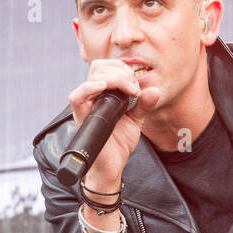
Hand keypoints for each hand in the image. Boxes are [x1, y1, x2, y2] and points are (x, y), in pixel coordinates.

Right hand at [68, 59, 162, 192]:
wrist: (113, 165)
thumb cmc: (119, 143)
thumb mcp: (136, 120)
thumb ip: (144, 104)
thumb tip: (155, 90)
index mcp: (102, 94)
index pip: (105, 67)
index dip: (121, 68)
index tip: (135, 84)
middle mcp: (91, 98)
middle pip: (98, 68)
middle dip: (120, 72)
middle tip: (133, 89)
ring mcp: (85, 107)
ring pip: (92, 78)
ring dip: (113, 79)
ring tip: (127, 92)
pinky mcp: (81, 118)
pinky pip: (77, 97)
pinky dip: (89, 88)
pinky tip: (103, 87)